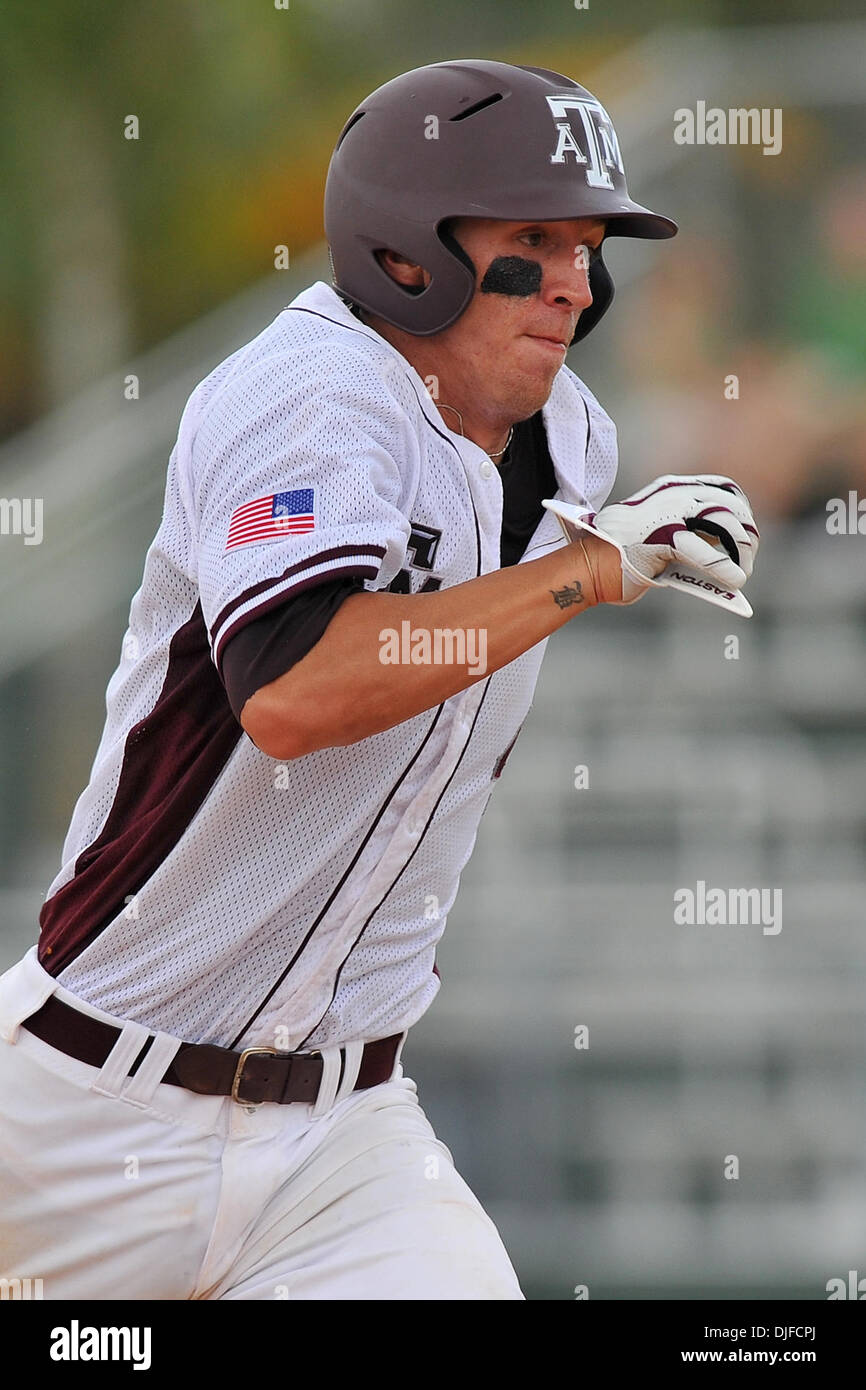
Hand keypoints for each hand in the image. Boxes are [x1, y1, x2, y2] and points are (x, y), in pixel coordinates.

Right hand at [546, 475, 758, 605]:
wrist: (586, 569)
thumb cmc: (620, 560)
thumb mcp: (657, 532)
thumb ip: (686, 530)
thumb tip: (724, 547)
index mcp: (670, 488)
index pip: (723, 490)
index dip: (741, 512)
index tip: (745, 536)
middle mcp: (672, 495)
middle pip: (730, 507)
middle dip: (746, 536)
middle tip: (745, 561)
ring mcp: (666, 514)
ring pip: (725, 526)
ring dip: (741, 554)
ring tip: (739, 575)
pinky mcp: (661, 538)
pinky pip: (704, 552)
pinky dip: (725, 568)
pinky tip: (735, 582)